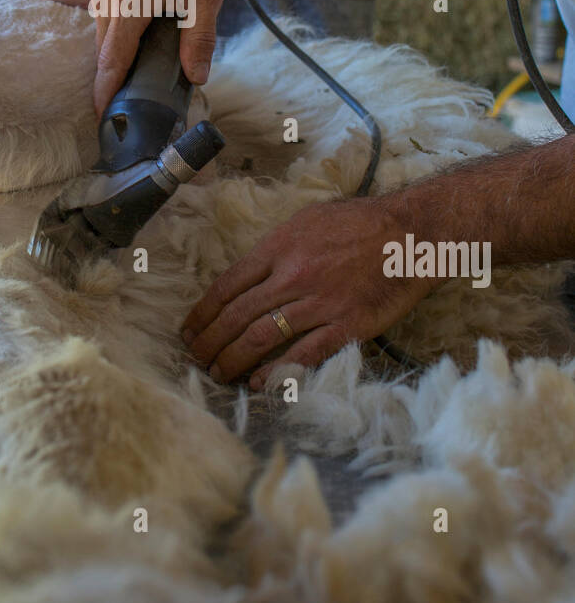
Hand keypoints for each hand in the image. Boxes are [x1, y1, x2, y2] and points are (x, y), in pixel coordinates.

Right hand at [92, 0, 224, 116]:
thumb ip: (200, 37)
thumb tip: (196, 76)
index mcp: (127, 7)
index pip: (111, 62)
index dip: (106, 92)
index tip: (104, 117)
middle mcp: (107, 0)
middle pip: (104, 52)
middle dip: (110, 81)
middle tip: (122, 108)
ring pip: (104, 34)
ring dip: (114, 58)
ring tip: (130, 80)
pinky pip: (106, 17)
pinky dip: (116, 37)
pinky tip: (135, 42)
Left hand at [181, 197, 431, 381]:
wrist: (412, 232)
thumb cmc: (360, 222)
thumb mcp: (308, 219)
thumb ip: (277, 246)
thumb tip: (250, 271)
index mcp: (279, 248)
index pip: (227, 285)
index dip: (202, 312)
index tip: (189, 330)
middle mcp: (292, 276)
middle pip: (236, 315)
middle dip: (210, 342)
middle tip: (197, 358)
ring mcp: (319, 303)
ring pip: (260, 337)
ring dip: (233, 360)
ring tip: (220, 374)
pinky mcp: (346, 326)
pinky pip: (303, 354)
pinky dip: (277, 372)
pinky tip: (260, 383)